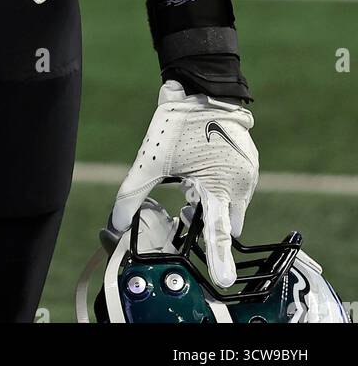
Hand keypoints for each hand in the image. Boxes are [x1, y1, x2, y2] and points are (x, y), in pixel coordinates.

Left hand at [111, 80, 257, 286]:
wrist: (202, 84)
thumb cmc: (178, 121)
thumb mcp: (150, 158)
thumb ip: (133, 192)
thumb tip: (116, 221)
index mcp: (219, 186)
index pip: (219, 233)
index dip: (219, 258)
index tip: (223, 281)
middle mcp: (241, 184)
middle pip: (225, 221)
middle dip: (206, 220)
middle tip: (184, 206)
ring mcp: (248, 172)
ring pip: (228, 202)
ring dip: (210, 199)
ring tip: (188, 181)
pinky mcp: (248, 161)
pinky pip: (233, 184)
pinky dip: (216, 184)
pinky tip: (199, 168)